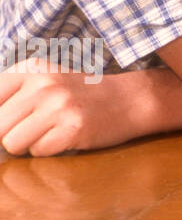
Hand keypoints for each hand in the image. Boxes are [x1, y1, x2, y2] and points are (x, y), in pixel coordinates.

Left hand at [0, 68, 141, 155]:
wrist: (131, 99)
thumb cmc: (81, 95)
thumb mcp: (45, 81)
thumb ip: (11, 96)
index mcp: (31, 68)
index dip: (0, 117)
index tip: (14, 119)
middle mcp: (43, 83)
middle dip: (12, 134)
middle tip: (37, 127)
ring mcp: (59, 105)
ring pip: (12, 143)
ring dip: (29, 144)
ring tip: (52, 131)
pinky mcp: (73, 127)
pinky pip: (39, 152)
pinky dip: (50, 150)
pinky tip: (67, 136)